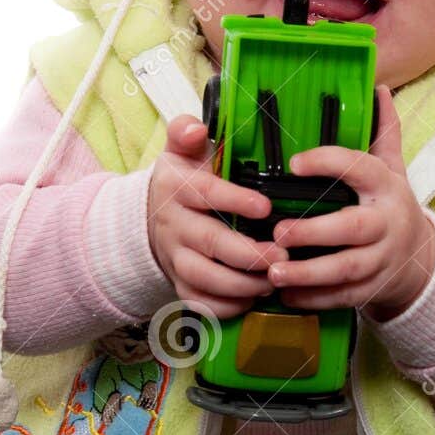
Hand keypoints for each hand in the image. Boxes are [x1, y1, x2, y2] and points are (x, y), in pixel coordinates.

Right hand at [146, 115, 288, 320]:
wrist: (153, 214)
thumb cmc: (184, 179)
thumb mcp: (181, 149)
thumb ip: (186, 131)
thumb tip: (194, 128)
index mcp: (177, 187)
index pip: (205, 193)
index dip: (235, 201)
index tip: (265, 207)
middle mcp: (174, 225)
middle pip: (209, 242)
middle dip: (248, 253)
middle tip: (282, 255)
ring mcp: (176, 257)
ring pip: (204, 278)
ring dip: (241, 284)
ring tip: (273, 280)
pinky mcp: (180, 282)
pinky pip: (199, 302)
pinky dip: (226, 307)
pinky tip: (253, 299)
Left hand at [266, 85, 434, 320]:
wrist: (421, 262)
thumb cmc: (391, 208)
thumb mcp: (393, 169)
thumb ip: (383, 132)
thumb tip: (379, 88)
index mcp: (386, 187)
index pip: (361, 168)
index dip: (329, 163)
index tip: (295, 162)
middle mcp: (386, 223)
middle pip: (353, 228)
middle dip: (315, 232)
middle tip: (278, 231)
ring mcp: (381, 260)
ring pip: (345, 269)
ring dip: (308, 273)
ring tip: (273, 271)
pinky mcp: (371, 289)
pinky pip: (342, 297)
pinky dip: (313, 299)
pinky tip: (284, 296)